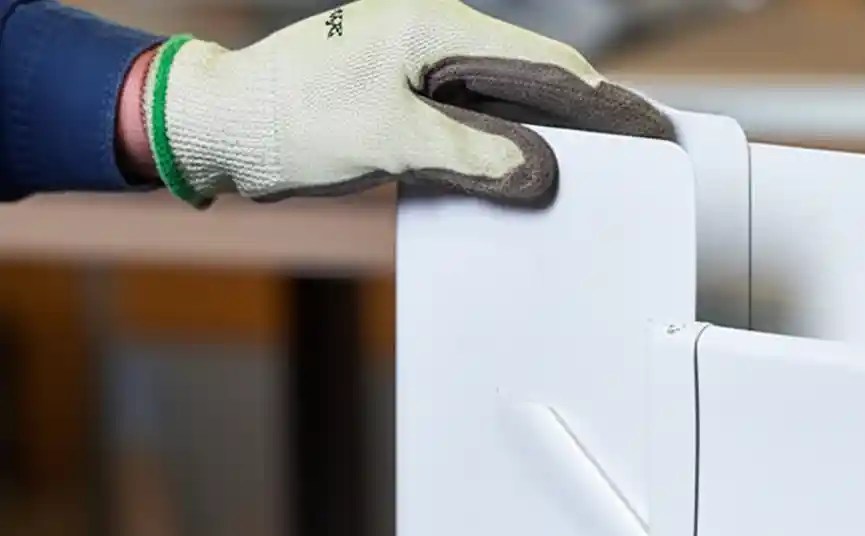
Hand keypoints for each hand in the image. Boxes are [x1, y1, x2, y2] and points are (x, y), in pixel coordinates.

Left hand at [141, 0, 672, 207]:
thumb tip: (537, 170)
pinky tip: (525, 174)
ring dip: (541, 136)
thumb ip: (470, 153)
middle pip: (529, 76)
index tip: (638, 126)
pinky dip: (501, 146)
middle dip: (579, 118)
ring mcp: (419, 67)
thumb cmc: (291, 119)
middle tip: (629, 154)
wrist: (222, 128)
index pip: (539, 58)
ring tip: (591, 171)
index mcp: (433, 27)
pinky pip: (471, 119)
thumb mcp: (389, 140)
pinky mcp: (405, 96)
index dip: (596, 96)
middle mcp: (432, 37)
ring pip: (502, 100)